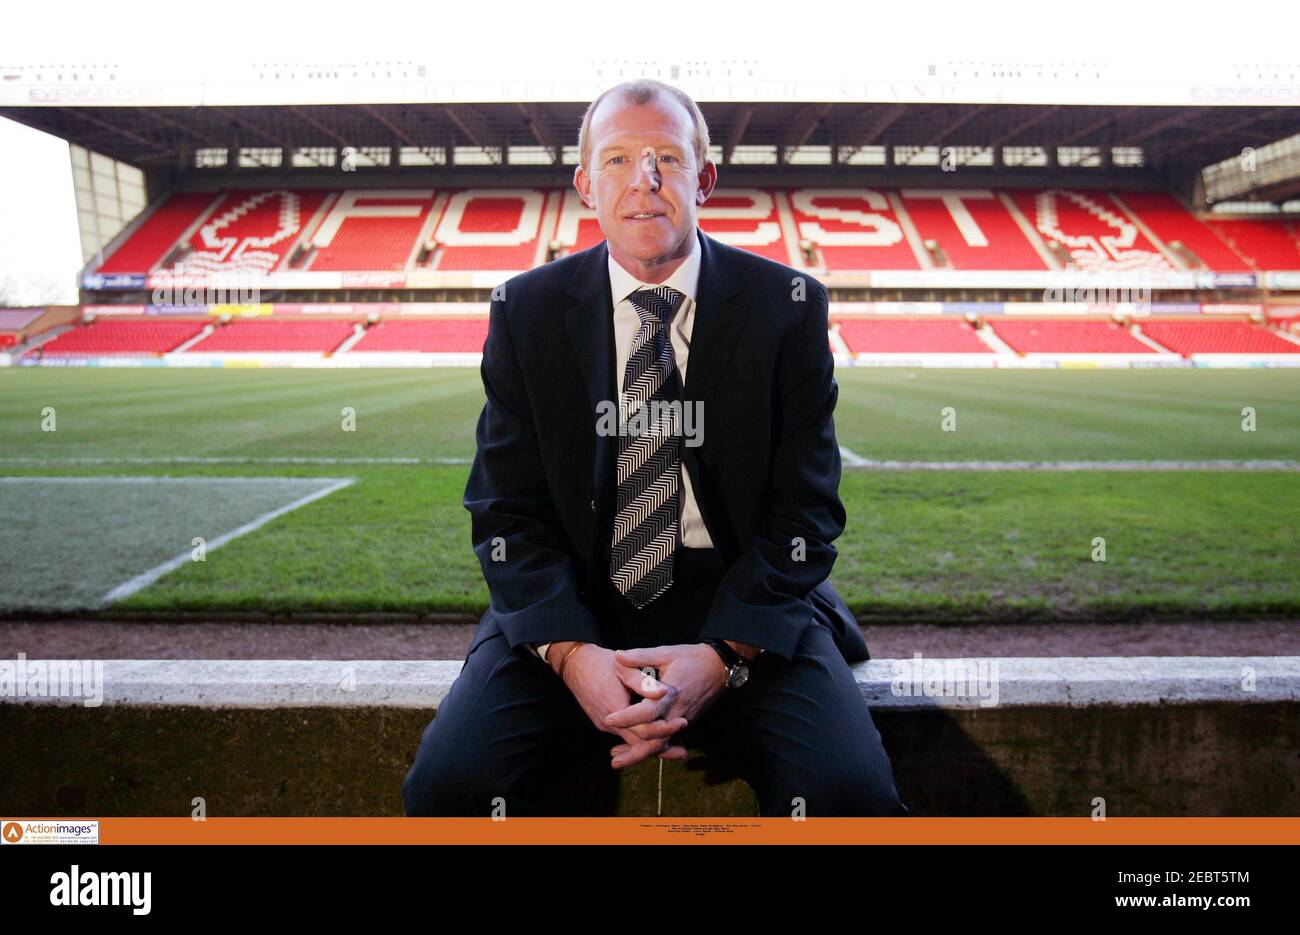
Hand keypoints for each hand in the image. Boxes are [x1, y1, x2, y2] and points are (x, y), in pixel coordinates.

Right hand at [550, 642, 689, 768]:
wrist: (575, 665)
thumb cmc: (601, 663)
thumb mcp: (624, 667)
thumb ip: (644, 682)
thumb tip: (665, 692)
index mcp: (615, 709)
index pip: (643, 730)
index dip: (665, 730)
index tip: (683, 722)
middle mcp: (609, 723)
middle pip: (638, 744)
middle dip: (661, 748)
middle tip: (683, 752)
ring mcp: (605, 725)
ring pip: (631, 743)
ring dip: (651, 746)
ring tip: (674, 750)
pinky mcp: (604, 723)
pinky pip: (625, 736)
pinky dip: (639, 740)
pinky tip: (654, 740)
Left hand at [603, 643, 730, 768]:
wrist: (719, 667)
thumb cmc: (691, 658)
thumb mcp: (666, 652)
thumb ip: (640, 656)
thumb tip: (617, 656)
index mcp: (670, 693)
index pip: (647, 712)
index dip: (628, 717)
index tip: (608, 719)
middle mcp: (677, 712)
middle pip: (656, 739)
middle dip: (634, 752)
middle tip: (613, 761)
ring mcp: (683, 720)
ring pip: (662, 744)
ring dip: (641, 754)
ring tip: (618, 760)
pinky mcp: (686, 722)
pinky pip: (668, 740)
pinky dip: (652, 748)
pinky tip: (636, 751)